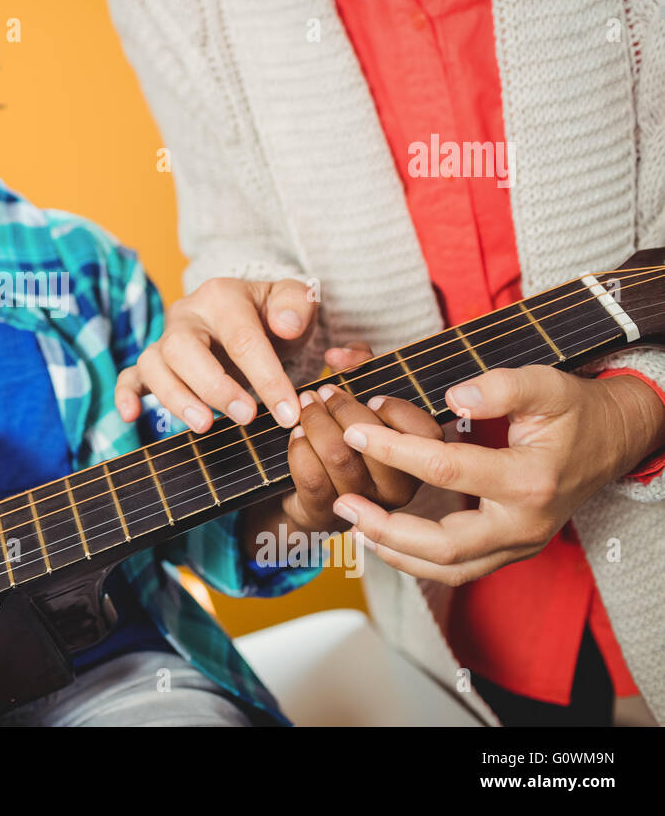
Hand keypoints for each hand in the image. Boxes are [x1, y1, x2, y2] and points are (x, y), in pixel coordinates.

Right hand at [116, 277, 318, 432]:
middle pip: (184, 348)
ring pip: (154, 365)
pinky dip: (125, 394)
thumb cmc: (274, 316)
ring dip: (176, 398)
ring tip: (205, 425)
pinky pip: (129, 376)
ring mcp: (165, 340)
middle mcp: (186, 315)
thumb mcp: (296, 302)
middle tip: (247, 416)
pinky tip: (131, 416)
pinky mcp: (153, 363)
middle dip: (214, 386)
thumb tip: (285, 326)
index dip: (266, 378)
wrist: (252, 318)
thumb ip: (298, 306)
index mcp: (221, 296)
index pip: (241, 338)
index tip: (288, 412)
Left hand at [240, 342, 444, 551]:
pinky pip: (312, 478)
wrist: (310, 493)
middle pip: (373, 441)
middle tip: (320, 392)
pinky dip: (299, 449)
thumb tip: (339, 355)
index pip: (426, 433)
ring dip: (316, 423)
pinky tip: (295, 435)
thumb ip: (360, 364)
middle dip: (341, 409)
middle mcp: (398, 487)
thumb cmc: (347, 435)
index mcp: (418, 457)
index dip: (396, 410)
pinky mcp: (326, 514)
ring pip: (339, 456)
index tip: (370, 396)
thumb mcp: (362, 396)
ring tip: (305, 406)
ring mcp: (362, 506)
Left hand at [331, 366, 664, 584]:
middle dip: (387, 528)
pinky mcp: (509, 550)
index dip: (395, 450)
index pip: (446, 470)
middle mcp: (524, 524)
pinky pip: (457, 569)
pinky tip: (382, 538)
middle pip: (445, 546)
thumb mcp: (546, 385)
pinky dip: (416, 560)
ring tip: (353, 524)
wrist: (611, 439)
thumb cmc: (573, 410)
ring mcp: (518, 544)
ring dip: (396, 552)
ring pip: (449, 569)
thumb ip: (501, 388)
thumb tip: (454, 395)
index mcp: (528, 480)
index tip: (357, 432)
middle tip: (343, 502)